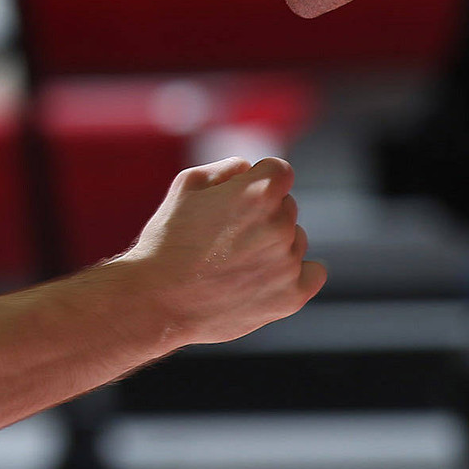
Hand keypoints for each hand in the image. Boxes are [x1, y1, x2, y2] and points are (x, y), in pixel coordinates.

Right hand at [121, 157, 326, 346]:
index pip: (279, 171)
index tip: (237, 198)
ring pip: (295, 240)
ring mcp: (288, 262)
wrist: (155, 300)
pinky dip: (295, 274)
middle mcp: (280, 224)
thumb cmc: (167, 240)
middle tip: (225, 236)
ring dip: (275, 244)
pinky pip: (313, 273)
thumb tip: (249, 171)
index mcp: (259, 191)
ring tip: (234, 262)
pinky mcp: (291, 296)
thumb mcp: (186, 185)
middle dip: (262, 214)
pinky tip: (266, 277)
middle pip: (286, 207)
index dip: (257, 180)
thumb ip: (227, 168)